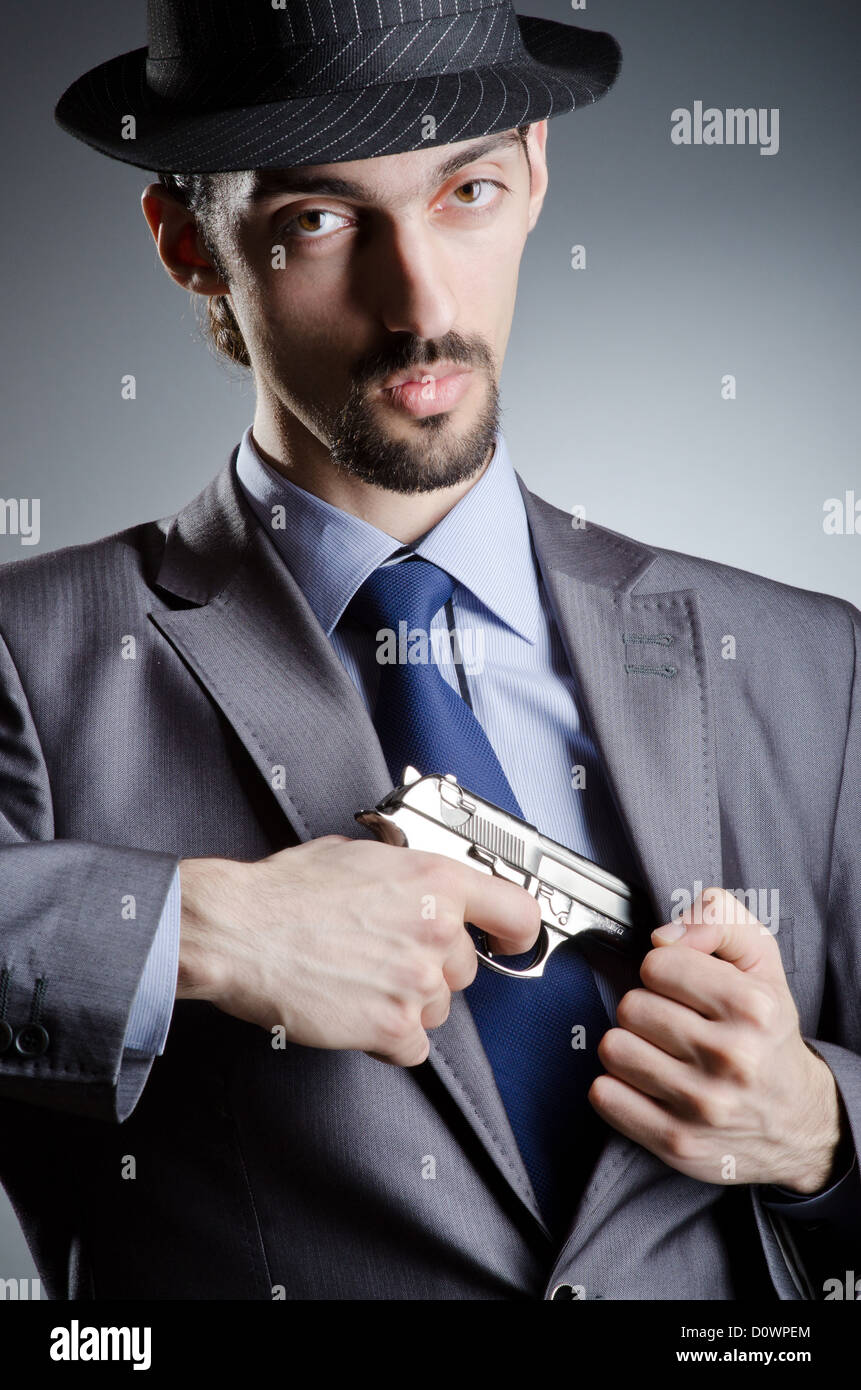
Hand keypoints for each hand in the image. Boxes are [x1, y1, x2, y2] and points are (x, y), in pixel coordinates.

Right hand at [177, 837, 539, 1066]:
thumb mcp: (358, 855)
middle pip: (464, 971)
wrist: (237, 931)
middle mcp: (435, 931)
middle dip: (430, 970)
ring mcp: (417, 983)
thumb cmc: (283, 891)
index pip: (518, 912)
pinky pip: (413, 1048)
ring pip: (438, 1010)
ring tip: (358, 981)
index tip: (508, 943)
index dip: (517, 933)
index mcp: (435, 881)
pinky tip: (353, 1012)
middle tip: (383, 958)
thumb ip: (404, 872)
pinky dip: (387, 1039)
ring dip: (406, 1004)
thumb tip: (415, 882)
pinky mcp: (392, 1027)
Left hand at [588, 886, 843, 1191]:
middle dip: (645, 1008)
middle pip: (632, 1006)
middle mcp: (731, 1058)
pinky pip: (605, 1096)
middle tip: (669, 1024)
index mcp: (753, 1008)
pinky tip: (645, 1084)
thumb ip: (720, 920)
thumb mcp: (763, 965)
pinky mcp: (677, 1142)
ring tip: (657, 1052)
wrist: (798, 1125)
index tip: (677, 986)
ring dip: (628, 1046)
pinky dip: (616, 1087)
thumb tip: (664, 935)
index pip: (657, 964)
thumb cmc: (769, 1038)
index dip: (661, 970)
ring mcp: (702, 1105)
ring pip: (614, 1048)